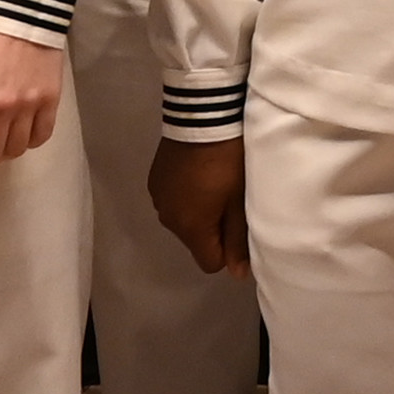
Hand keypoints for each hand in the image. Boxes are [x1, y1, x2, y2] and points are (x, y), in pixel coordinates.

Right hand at [149, 138, 248, 272]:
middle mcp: (168, 220)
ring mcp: (158, 199)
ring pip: (183, 222)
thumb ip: (238, 240)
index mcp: (190, 228)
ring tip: (213, 185)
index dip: (228, 250)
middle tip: (230, 200)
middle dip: (213, 230)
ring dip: (198, 212)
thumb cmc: (228, 162)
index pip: (209, 263)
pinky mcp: (154, 181)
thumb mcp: (239, 201)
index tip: (238, 225)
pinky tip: (197, 175)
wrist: (202, 118)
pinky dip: (186, 197)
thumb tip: (237, 275)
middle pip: (195, 241)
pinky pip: (173, 202)